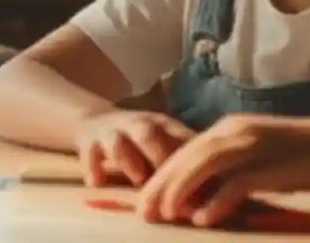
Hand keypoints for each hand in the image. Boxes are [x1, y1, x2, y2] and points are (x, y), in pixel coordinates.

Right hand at [74, 109, 194, 187]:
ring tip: (138, 180)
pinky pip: (89, 154)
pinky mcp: (89, 142)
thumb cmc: (141, 139)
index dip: (190, 162)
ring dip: (129, 162)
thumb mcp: (165, 139)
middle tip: (169, 189)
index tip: (199, 187)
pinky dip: (93, 168)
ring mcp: (112, 132)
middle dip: (159, 160)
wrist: (96, 120)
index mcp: (163, 125)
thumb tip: (220, 188)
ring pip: (119, 142)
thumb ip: (186, 160)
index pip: (179, 138)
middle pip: (149, 135)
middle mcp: (137, 125)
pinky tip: (97, 182)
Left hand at [138, 114, 309, 227]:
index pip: (185, 151)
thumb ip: (230, 166)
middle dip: (161, 185)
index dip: (162, 176)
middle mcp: (235, 131)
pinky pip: (235, 183)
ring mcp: (252, 146)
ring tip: (165, 216)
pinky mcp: (270, 164)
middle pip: (187, 157)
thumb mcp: (258, 154)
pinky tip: (202, 219)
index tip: (144, 200)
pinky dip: (216, 201)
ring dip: (180, 191)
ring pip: (203, 166)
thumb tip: (201, 193)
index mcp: (229, 128)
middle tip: (143, 212)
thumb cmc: (301, 154)